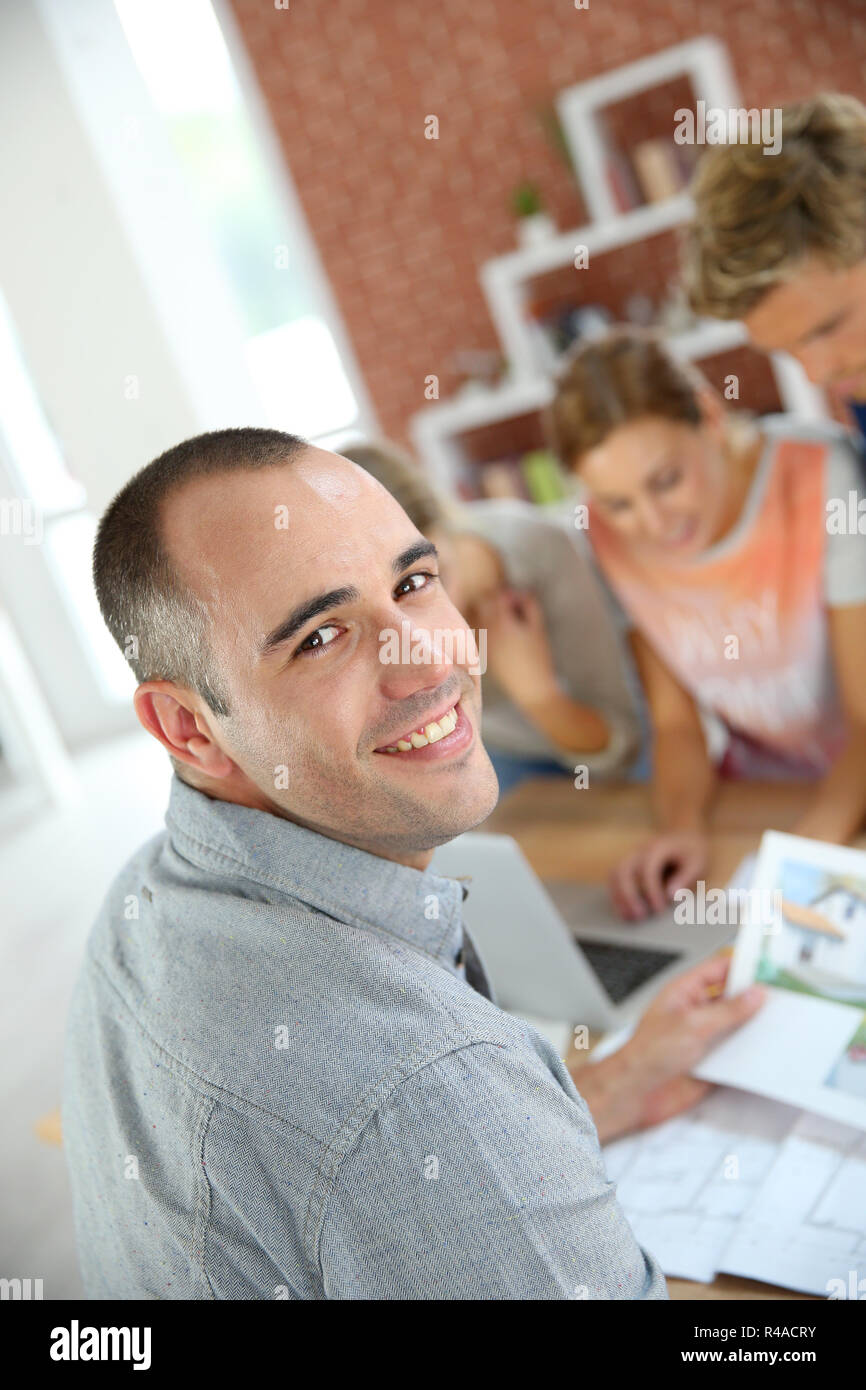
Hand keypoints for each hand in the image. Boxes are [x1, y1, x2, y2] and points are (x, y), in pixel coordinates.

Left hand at [475, 588, 558, 707]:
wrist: (530, 687)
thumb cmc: (538, 657)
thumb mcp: (538, 628)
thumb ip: (529, 605)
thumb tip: (522, 592)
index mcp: (501, 623)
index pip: (497, 596)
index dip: (511, 595)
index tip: (521, 603)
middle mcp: (487, 631)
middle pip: (484, 604)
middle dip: (497, 602)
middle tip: (513, 610)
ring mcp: (483, 642)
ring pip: (479, 617)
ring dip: (491, 614)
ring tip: (508, 622)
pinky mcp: (483, 652)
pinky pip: (480, 632)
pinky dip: (488, 628)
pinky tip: (503, 636)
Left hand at [575, 953, 765, 1141]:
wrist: (635, 1094)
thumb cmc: (647, 1054)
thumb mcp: (693, 1025)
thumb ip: (727, 1010)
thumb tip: (755, 994)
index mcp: (685, 992)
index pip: (719, 969)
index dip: (744, 966)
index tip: (770, 967)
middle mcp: (696, 1012)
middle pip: (732, 998)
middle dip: (755, 998)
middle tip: (784, 997)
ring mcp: (704, 1037)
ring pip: (737, 1027)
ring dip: (756, 1028)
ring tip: (784, 1024)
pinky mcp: (711, 1062)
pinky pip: (737, 1054)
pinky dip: (752, 1053)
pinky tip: (770, 1053)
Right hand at [609, 830, 708, 920]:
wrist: (683, 837)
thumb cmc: (691, 853)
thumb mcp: (696, 863)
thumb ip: (685, 878)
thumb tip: (670, 895)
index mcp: (657, 848)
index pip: (647, 869)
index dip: (651, 891)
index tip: (659, 909)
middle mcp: (639, 851)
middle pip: (623, 870)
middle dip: (629, 895)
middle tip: (640, 917)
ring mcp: (630, 857)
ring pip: (615, 875)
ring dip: (619, 897)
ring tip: (629, 918)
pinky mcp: (627, 866)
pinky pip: (615, 880)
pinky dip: (617, 896)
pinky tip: (626, 912)